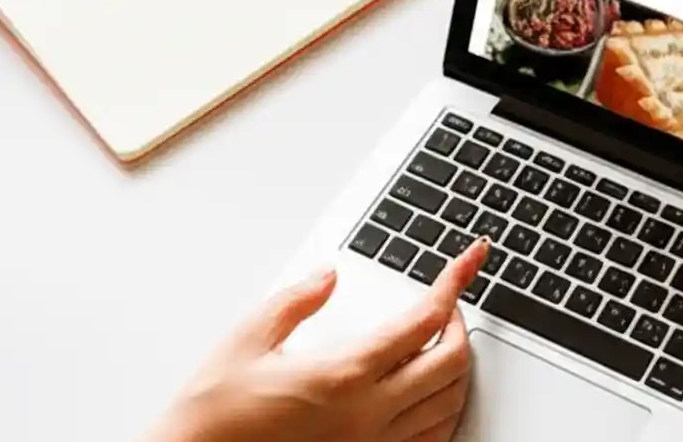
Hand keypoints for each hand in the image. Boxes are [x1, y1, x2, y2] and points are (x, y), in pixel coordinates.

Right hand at [145, 239, 490, 441]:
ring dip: (457, 366)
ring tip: (441, 338)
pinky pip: (431, 440)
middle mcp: (368, 414)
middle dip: (459, 322)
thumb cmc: (212, 415)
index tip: (469, 258)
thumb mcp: (246, 340)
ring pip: (450, 403)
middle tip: (446, 300)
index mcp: (342, 374)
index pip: (423, 320)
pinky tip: (432, 392)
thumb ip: (295, 301)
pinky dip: (445, 409)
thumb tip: (329, 274)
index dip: (455, 282)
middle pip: (452, 362)